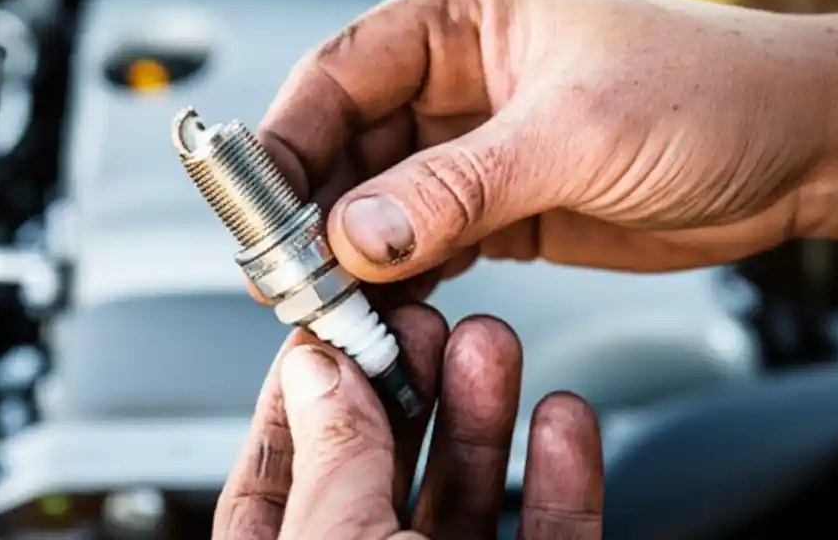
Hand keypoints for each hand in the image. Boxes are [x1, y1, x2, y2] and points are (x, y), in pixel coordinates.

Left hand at [213, 306, 602, 539]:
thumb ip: (332, 465)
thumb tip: (320, 378)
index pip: (273, 479)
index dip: (298, 398)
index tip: (328, 331)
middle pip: (378, 471)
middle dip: (403, 384)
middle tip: (421, 319)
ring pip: (464, 493)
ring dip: (481, 411)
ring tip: (489, 340)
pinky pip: (551, 533)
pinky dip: (562, 476)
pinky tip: (564, 417)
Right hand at [259, 0, 837, 280]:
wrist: (800, 152)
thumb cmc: (714, 93)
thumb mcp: (575, 134)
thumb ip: (459, 187)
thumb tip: (360, 232)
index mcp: (459, 17)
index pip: (337, 73)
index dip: (287, 140)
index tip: (260, 208)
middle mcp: (452, 78)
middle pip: (342, 144)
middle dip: (314, 212)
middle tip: (293, 275)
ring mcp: (470, 146)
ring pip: (373, 202)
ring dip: (352, 255)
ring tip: (335, 302)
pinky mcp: (493, 206)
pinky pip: (418, 242)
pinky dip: (397, 278)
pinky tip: (388, 305)